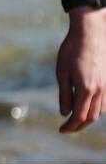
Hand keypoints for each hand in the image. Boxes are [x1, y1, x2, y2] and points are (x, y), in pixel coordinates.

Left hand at [57, 8, 105, 131]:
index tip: (61, 130)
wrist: (90, 33)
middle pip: (91, 117)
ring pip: (99, 111)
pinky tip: (86, 107)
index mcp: (86, 89)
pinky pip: (105, 103)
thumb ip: (64, 94)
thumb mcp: (62, 72)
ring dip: (88, 119)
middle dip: (79, 126)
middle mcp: (100, 91)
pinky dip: (95, 110)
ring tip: (75, 120)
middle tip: (67, 128)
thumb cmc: (71, 50)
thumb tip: (64, 113)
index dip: (70, 126)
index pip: (79, 117)